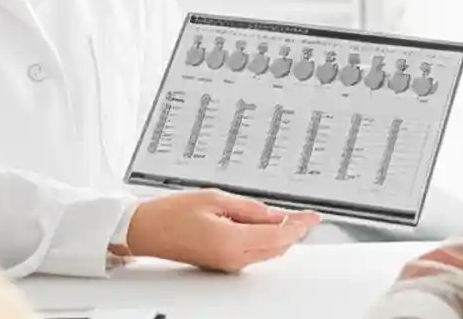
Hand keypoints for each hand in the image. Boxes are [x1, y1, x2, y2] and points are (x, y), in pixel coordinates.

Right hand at [126, 189, 321, 271]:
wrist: (149, 230)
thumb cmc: (173, 213)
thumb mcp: (216, 199)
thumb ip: (249, 209)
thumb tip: (274, 216)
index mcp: (231, 241)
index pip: (278, 237)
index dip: (299, 226)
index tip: (313, 217)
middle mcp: (232, 259)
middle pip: (277, 248)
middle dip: (295, 232)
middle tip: (308, 217)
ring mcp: (228, 264)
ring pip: (268, 253)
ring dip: (282, 237)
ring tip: (293, 219)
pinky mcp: (224, 264)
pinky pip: (255, 254)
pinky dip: (267, 242)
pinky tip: (270, 228)